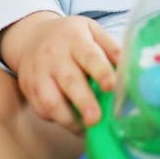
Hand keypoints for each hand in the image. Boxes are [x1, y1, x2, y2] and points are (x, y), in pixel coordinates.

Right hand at [0, 12, 120, 132]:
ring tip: (86, 128)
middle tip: (96, 119)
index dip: (101, 71)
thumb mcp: (90, 30)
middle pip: (69, 80)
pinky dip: (57, 120)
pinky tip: (72, 123)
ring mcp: (39, 74)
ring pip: (51, 100)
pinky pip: (41, 109)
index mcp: (74, 38)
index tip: (112, 86)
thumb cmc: (69, 36)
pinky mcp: (29, 90)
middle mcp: (54, 56)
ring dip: (69, 118)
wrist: (31, 37)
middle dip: (84, 101)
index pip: (89, 55)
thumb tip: (130, 69)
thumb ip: (110, 47)